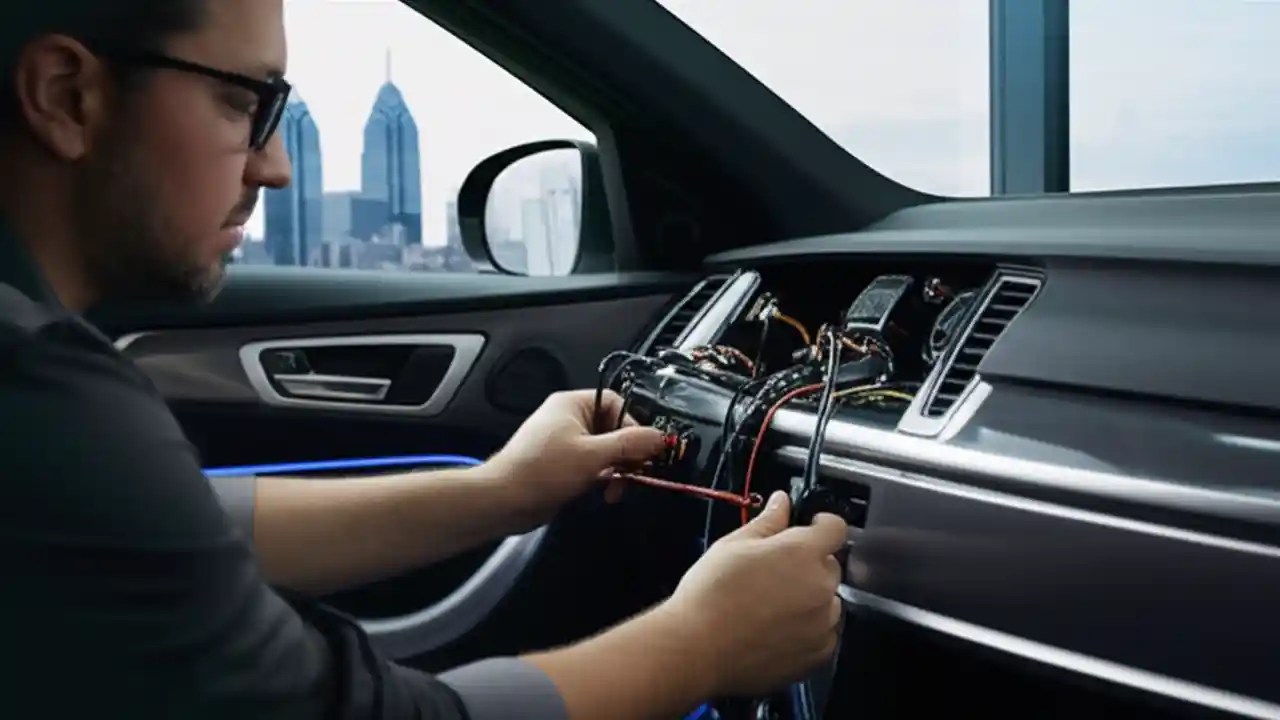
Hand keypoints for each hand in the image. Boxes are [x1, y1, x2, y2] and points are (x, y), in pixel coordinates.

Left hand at [483, 389, 666, 528]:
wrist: (503, 501)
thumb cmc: (545, 471)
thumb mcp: (592, 455)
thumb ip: (629, 445)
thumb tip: (661, 437)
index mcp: (572, 404)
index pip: (616, 404)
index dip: (633, 425)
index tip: (644, 450)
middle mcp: (569, 419)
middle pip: (613, 429)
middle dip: (626, 454)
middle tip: (635, 474)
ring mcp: (565, 443)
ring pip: (605, 451)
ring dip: (617, 471)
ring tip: (616, 490)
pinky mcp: (563, 466)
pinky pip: (593, 467)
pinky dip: (603, 479)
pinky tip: (605, 494)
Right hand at [657, 491, 847, 696]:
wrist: (698, 648)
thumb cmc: (710, 594)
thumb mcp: (733, 545)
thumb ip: (767, 521)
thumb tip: (782, 501)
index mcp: (803, 552)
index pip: (835, 528)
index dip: (822, 524)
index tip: (809, 528)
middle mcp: (821, 587)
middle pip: (830, 566)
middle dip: (809, 563)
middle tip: (774, 572)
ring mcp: (822, 623)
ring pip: (828, 601)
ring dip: (811, 597)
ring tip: (771, 605)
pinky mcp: (818, 653)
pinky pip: (823, 633)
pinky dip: (808, 628)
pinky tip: (776, 628)